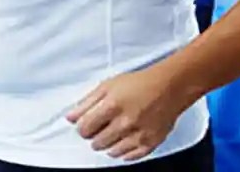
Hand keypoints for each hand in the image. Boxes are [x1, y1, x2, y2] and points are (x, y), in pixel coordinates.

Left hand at [66, 66, 187, 161]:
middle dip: (95, 136)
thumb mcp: (108, 85)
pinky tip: (124, 140)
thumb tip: (70, 117)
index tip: (86, 125)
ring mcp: (138, 135)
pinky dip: (124, 151)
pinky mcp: (150, 143)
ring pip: (111, 151)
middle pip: (97, 142)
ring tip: (114, 131)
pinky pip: (130, 157)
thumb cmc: (139, 83)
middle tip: (101, 127)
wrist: (169, 87)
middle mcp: (125, 123)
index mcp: (112, 106)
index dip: (82, 128)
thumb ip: (87, 102)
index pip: (85, 128)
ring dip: (108, 144)